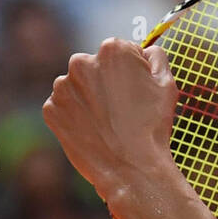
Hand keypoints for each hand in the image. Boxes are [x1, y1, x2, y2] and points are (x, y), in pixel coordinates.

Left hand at [43, 40, 177, 199]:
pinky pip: (64, 107)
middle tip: (122, 110)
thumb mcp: (167, 84)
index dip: (132, 72)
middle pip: (95, 67)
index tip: (137, 92)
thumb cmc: (152, 125)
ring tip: (108, 123)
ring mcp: (62, 87)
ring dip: (90, 98)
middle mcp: (81, 61)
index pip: (121, 51)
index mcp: (112, 49)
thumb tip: (147, 50)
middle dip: (106, 82)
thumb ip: (156, 56)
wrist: (130, 168)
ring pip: (78, 87)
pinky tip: (93, 130)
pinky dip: (76, 116)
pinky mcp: (51, 110)